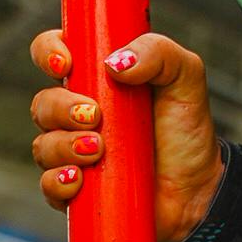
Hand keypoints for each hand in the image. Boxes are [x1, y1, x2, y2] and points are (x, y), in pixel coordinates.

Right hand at [29, 28, 224, 241]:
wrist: (198, 188)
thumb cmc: (188, 130)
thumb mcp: (186, 77)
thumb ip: (157, 52)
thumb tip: (114, 62)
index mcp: (95, 78)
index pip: (53, 51)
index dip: (49, 52)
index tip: (67, 64)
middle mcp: (78, 113)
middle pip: (43, 103)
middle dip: (61, 107)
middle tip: (96, 116)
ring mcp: (73, 153)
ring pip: (42, 146)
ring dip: (64, 146)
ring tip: (99, 150)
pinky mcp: (76, 190)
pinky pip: (48, 186)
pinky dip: (58, 182)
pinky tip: (80, 179)